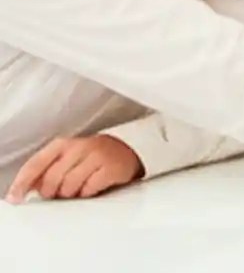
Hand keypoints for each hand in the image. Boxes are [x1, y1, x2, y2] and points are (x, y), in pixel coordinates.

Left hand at [5, 135, 142, 203]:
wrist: (128, 150)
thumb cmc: (92, 157)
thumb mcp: (66, 158)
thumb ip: (45, 170)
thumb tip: (25, 188)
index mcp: (62, 144)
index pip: (36, 164)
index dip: (22, 183)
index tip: (15, 198)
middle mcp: (79, 147)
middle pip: (51, 180)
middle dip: (52, 192)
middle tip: (58, 193)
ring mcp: (96, 156)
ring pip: (69, 187)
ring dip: (71, 194)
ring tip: (77, 189)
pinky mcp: (110, 168)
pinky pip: (88, 190)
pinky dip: (87, 194)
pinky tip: (91, 189)